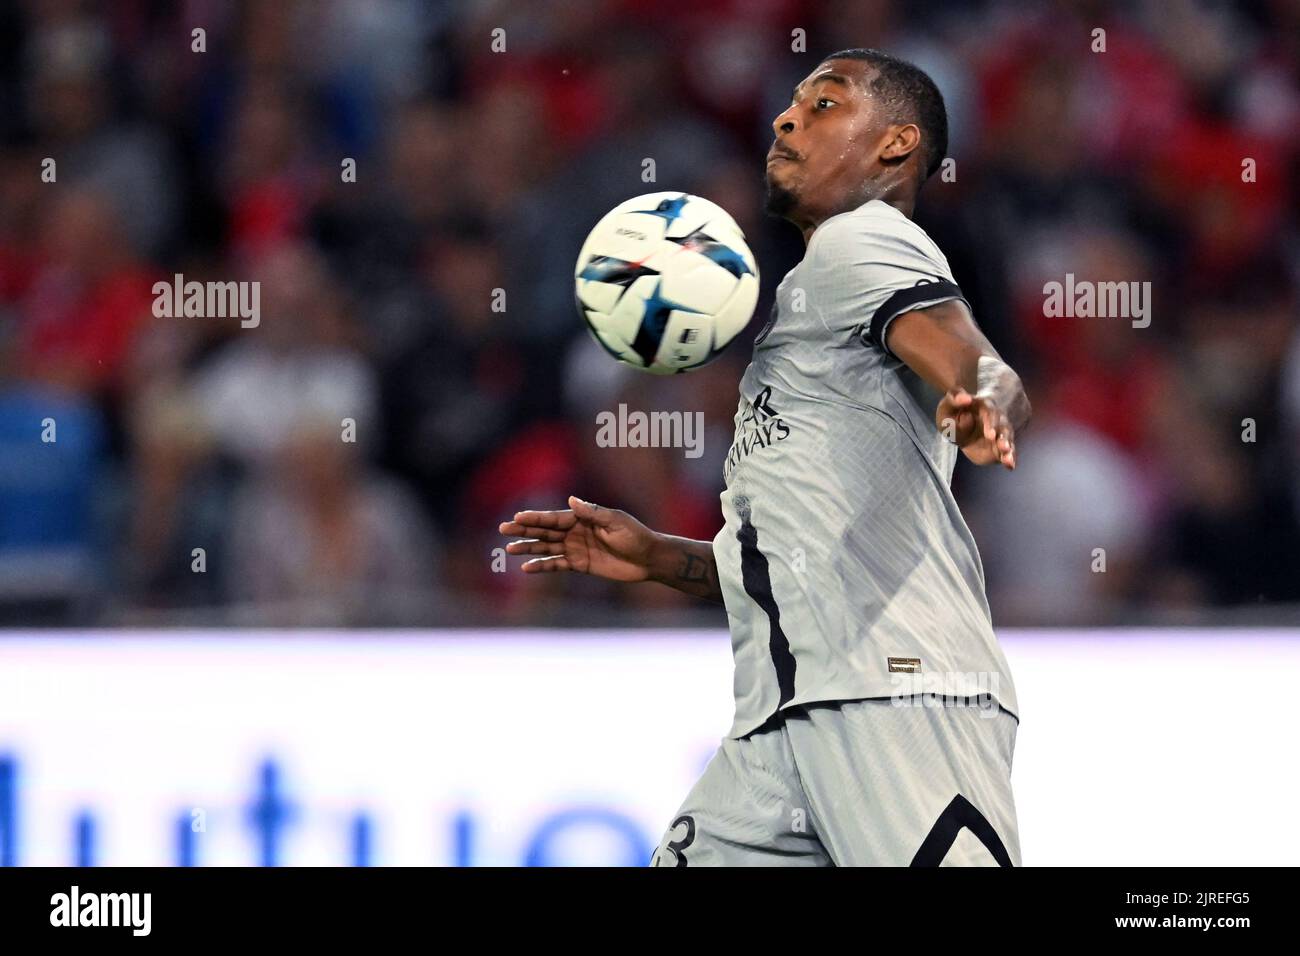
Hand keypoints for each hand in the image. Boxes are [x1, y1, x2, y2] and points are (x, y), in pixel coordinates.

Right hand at [498, 496, 658, 581]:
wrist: (648, 558)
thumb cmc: (635, 536)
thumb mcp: (616, 521)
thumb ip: (592, 513)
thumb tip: (571, 500)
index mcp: (583, 517)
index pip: (554, 517)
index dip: (535, 517)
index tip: (517, 516)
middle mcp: (575, 531)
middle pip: (545, 530)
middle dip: (524, 530)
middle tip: (504, 528)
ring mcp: (576, 548)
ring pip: (546, 547)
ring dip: (528, 548)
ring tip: (509, 549)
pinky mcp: (580, 564)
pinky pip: (556, 565)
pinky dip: (542, 566)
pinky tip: (527, 568)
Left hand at [936, 387, 1016, 468]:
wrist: (959, 425)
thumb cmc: (953, 413)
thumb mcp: (948, 405)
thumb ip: (954, 399)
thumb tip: (965, 398)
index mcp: (984, 407)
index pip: (990, 412)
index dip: (991, 423)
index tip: (990, 434)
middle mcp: (996, 420)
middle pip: (1002, 427)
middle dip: (1003, 438)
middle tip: (1003, 447)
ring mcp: (999, 433)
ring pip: (1007, 440)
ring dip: (1007, 449)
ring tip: (1007, 458)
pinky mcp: (999, 447)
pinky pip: (1007, 452)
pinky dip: (1010, 459)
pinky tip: (1010, 465)